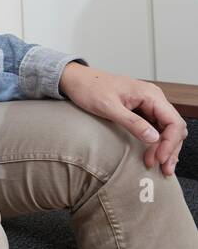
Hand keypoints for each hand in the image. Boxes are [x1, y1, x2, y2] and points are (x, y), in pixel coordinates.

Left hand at [59, 63, 188, 175]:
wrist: (76, 80)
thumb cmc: (89, 88)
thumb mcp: (108, 107)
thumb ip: (132, 122)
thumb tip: (153, 138)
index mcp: (150, 94)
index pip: (173, 122)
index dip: (170, 143)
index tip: (159, 158)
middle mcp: (154, 99)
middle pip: (174, 128)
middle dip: (170, 149)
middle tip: (163, 169)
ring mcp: (148, 105)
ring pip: (167, 130)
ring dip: (165, 148)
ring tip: (159, 166)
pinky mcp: (141, 110)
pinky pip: (156, 128)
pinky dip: (156, 142)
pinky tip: (153, 154)